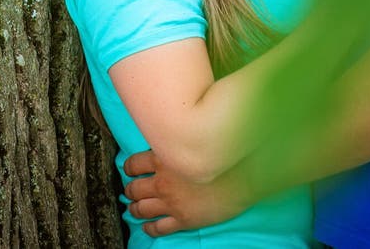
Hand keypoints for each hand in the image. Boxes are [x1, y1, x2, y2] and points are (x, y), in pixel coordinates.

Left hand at [123, 149, 247, 236]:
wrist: (240, 176)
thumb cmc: (220, 153)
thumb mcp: (192, 141)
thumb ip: (175, 145)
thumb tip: (166, 142)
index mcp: (162, 158)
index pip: (134, 164)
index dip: (129, 167)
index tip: (130, 169)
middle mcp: (162, 181)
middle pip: (135, 188)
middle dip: (130, 189)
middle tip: (130, 190)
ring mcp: (171, 203)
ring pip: (142, 209)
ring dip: (134, 209)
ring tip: (133, 208)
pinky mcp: (182, 220)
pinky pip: (158, 228)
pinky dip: (149, 229)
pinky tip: (147, 227)